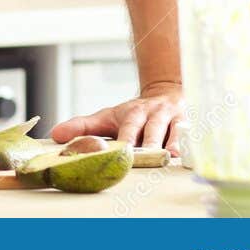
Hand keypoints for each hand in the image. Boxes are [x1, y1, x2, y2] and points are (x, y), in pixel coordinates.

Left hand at [50, 81, 182, 151]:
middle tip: (144, 155)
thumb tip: (55, 134)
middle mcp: (154, 114)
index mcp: (132, 113)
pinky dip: (192, 143)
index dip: (125, 138)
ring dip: (172, 143)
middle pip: (151, 129)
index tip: (122, 149)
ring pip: (174, 131)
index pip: (127, 127)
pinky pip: (194, 134)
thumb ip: (83, 126)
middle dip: (149, 142)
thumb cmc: (135, 114)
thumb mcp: (108, 117)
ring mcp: (173, 119)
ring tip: (170, 156)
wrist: (167, 94)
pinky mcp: (192, 123)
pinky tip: (190, 154)